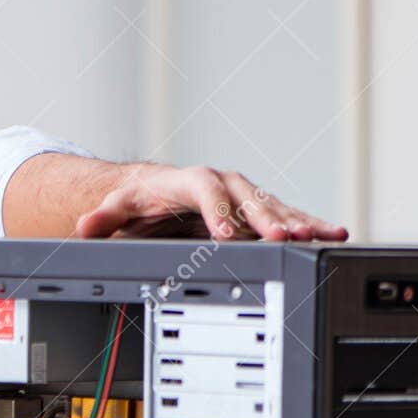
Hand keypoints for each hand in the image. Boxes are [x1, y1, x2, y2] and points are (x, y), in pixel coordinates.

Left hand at [73, 161, 347, 241]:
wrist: (157, 190)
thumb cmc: (140, 199)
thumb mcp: (117, 208)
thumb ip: (103, 218)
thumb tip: (84, 226)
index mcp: (192, 180)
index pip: (207, 193)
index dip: (218, 213)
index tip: (227, 235)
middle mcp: (224, 184)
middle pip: (249, 200)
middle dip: (268, 219)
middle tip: (285, 238)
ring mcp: (243, 196)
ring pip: (274, 207)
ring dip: (299, 221)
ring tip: (325, 234)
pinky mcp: (255, 210)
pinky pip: (286, 215)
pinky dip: (309, 223)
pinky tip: (333, 233)